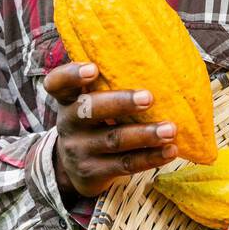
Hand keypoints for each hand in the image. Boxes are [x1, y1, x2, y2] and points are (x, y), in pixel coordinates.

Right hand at [43, 61, 178, 199]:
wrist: (76, 169)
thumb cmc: (95, 123)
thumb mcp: (91, 103)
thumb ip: (109, 84)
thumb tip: (157, 57)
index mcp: (68, 100)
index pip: (57, 84)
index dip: (71, 75)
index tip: (93, 68)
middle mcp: (68, 123)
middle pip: (90, 110)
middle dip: (121, 103)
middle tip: (149, 98)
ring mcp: (79, 150)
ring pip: (114, 139)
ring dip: (145, 134)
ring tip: (170, 129)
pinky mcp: (93, 172)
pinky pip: (125, 164)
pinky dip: (150, 157)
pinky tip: (170, 150)